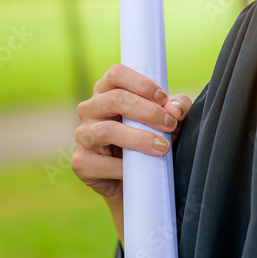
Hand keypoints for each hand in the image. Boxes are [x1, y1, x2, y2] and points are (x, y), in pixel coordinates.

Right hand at [71, 64, 192, 204]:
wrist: (135, 183)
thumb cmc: (149, 142)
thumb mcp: (166, 122)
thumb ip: (175, 109)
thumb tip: (176, 108)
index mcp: (106, 93)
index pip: (116, 74)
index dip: (142, 83)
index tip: (164, 99)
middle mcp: (89, 110)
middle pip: (114, 99)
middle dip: (147, 111)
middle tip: (170, 124)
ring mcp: (82, 135)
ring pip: (106, 130)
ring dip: (138, 138)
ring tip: (162, 147)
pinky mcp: (81, 162)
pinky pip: (100, 163)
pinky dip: (123, 168)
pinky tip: (139, 170)